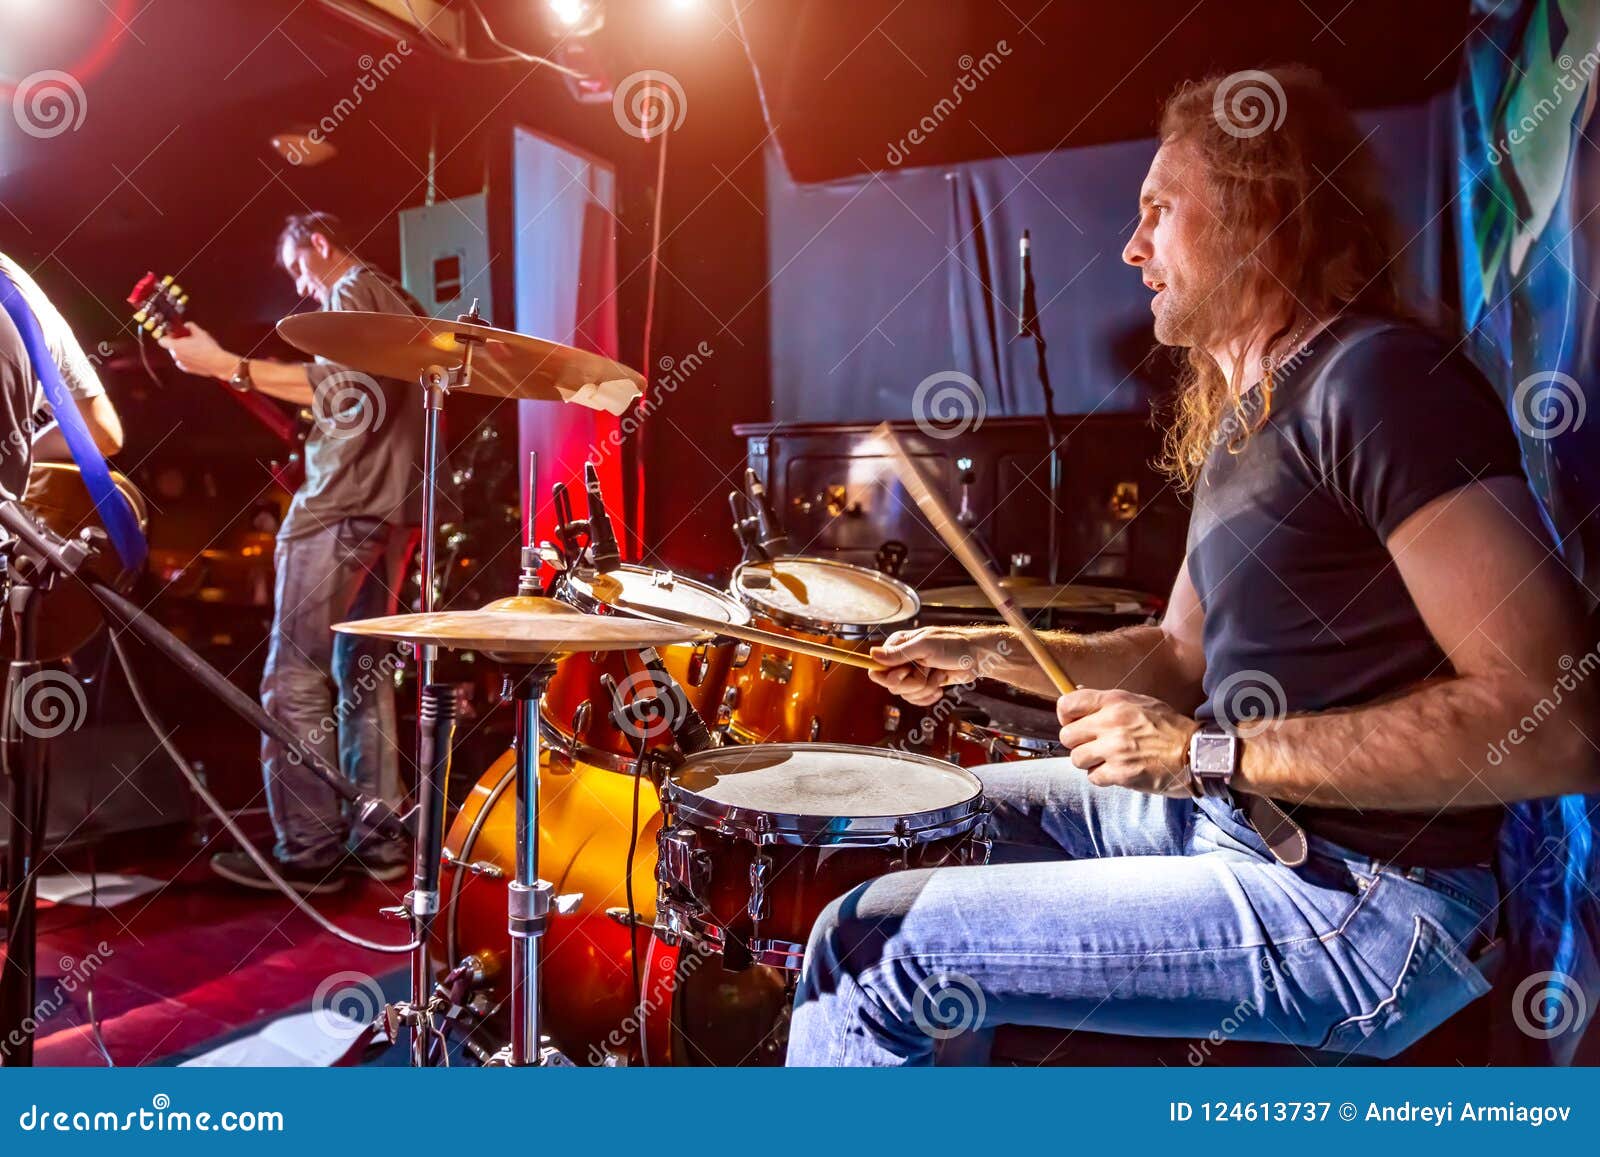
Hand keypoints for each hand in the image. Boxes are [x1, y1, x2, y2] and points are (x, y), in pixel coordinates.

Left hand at [158, 321, 235, 380]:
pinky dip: (187, 358)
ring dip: (183, 350)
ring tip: (196, 348)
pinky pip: (183, 361)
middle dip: (178, 342)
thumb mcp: (200, 332)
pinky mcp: (186, 369)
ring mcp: (181, 363)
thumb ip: (190, 326)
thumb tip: (187, 325)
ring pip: (178, 354)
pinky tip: (198, 356)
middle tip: (189, 339)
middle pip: (171, 347)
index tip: (175, 334)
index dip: (168, 336)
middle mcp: (176, 355)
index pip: (162, 340)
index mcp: (176, 345)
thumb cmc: (208, 348)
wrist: (217, 363)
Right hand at [868, 626, 1004, 706]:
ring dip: (926, 688)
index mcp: (898, 645)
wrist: (976, 657)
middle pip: (892, 685)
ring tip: (938, 674)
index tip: (905, 672)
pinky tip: (939, 686)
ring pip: (905, 694)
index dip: (891, 675)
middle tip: (928, 670)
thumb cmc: (954, 645)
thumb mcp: (925, 646)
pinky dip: (929, 696)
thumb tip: (873, 654)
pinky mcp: (923, 685)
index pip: (879, 667)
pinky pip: (916, 700)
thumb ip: (898, 653)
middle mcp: (902, 660)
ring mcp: (913, 674)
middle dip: (914, 682)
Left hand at [1057, 688, 1199, 796]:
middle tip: (1094, 745)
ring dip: (1089, 761)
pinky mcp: (1121, 773)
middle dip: (1078, 743)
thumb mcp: (1140, 702)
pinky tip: (1118, 771)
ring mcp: (1115, 749)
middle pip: (1067, 736)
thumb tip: (1079, 697)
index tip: (1075, 723)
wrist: (1197, 753)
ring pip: (1077, 759)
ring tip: (1107, 759)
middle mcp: (1111, 723)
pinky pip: (1093, 777)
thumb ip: (1109, 702)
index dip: (1066, 716)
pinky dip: (1103, 777)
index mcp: (1115, 701)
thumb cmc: (1170, 727)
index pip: (1067, 704)